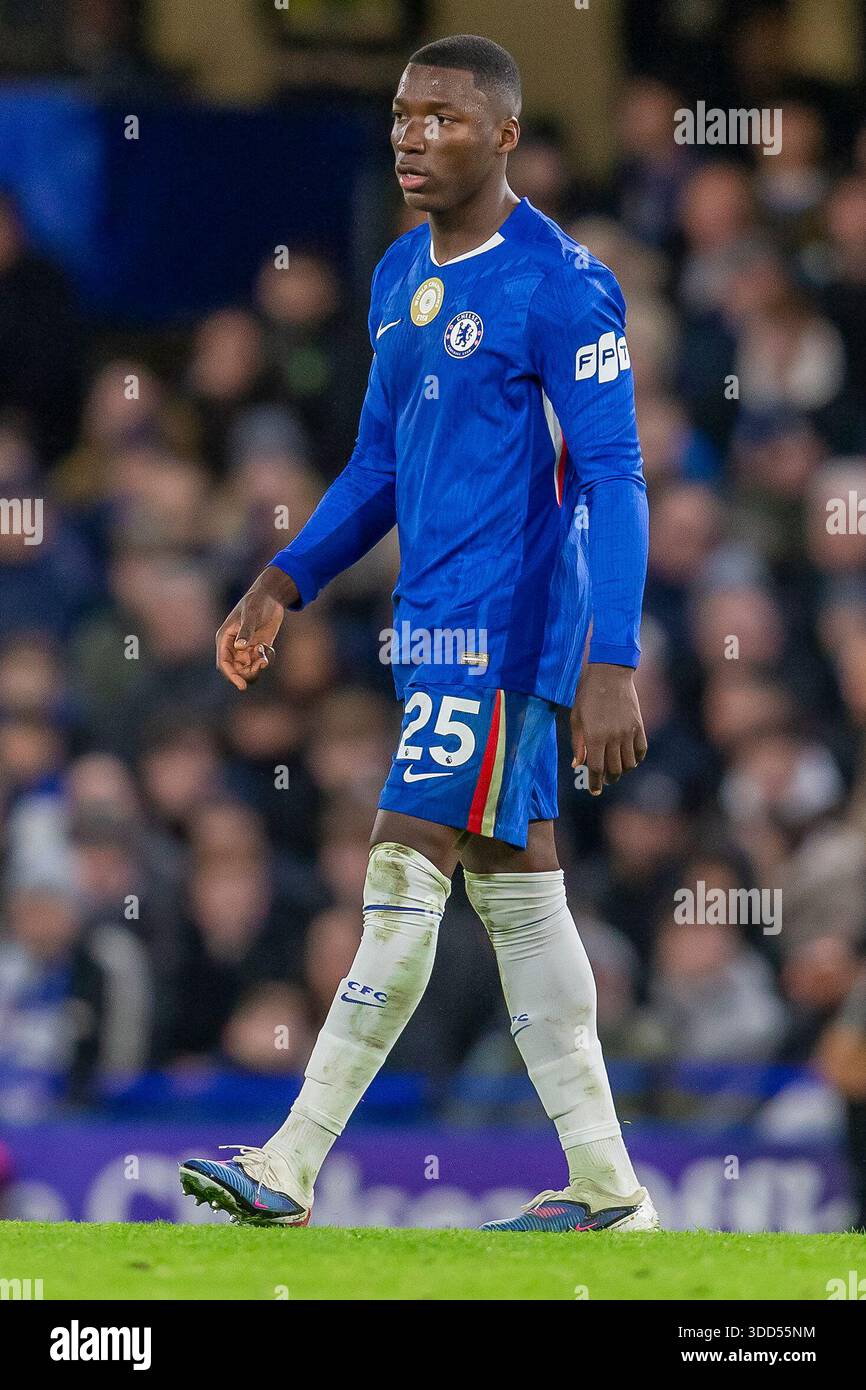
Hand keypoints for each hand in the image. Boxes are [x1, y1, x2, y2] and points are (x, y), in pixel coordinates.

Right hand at [215, 567, 296, 690]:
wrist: (271, 596)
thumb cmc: (257, 601)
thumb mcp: (251, 614)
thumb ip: (246, 630)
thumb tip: (240, 646)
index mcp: (225, 638)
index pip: (224, 663)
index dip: (231, 676)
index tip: (242, 686)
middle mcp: (233, 646)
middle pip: (236, 670)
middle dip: (248, 672)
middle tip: (262, 663)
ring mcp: (246, 648)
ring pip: (248, 669)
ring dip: (257, 667)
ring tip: (265, 653)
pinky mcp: (258, 648)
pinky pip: (259, 663)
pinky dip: (265, 660)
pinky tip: (269, 647)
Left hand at [571, 662, 646, 795]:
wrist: (609, 673)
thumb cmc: (587, 694)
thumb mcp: (576, 718)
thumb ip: (577, 744)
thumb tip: (578, 764)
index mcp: (595, 737)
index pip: (597, 769)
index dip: (595, 783)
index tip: (594, 791)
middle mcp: (613, 738)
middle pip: (614, 770)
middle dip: (609, 779)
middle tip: (604, 780)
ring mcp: (628, 732)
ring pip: (629, 763)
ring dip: (622, 770)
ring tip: (616, 770)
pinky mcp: (639, 726)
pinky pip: (641, 750)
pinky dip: (636, 758)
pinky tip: (629, 758)